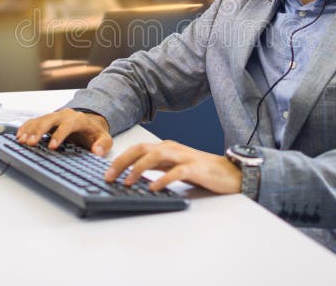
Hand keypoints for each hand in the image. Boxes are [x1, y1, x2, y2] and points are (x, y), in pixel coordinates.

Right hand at [16, 108, 111, 155]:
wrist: (89, 123)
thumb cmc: (94, 133)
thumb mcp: (105, 139)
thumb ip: (103, 145)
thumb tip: (97, 151)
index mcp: (78, 119)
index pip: (67, 125)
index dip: (59, 135)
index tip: (52, 146)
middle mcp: (64, 115)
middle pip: (50, 120)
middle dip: (39, 131)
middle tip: (31, 143)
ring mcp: (54, 116)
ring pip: (40, 120)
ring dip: (30, 130)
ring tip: (22, 141)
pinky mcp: (47, 120)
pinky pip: (34, 121)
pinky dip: (26, 128)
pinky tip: (19, 135)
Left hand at [105, 140, 241, 193]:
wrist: (229, 173)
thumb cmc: (200, 171)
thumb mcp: (173, 168)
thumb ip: (156, 168)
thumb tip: (133, 176)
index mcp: (165, 148)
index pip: (137, 149)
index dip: (120, 159)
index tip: (106, 173)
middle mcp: (172, 149)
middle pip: (142, 149)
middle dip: (122, 162)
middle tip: (109, 177)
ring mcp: (184, 157)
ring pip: (156, 155)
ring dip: (139, 168)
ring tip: (127, 181)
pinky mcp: (195, 168)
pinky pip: (177, 172)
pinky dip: (163, 179)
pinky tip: (153, 188)